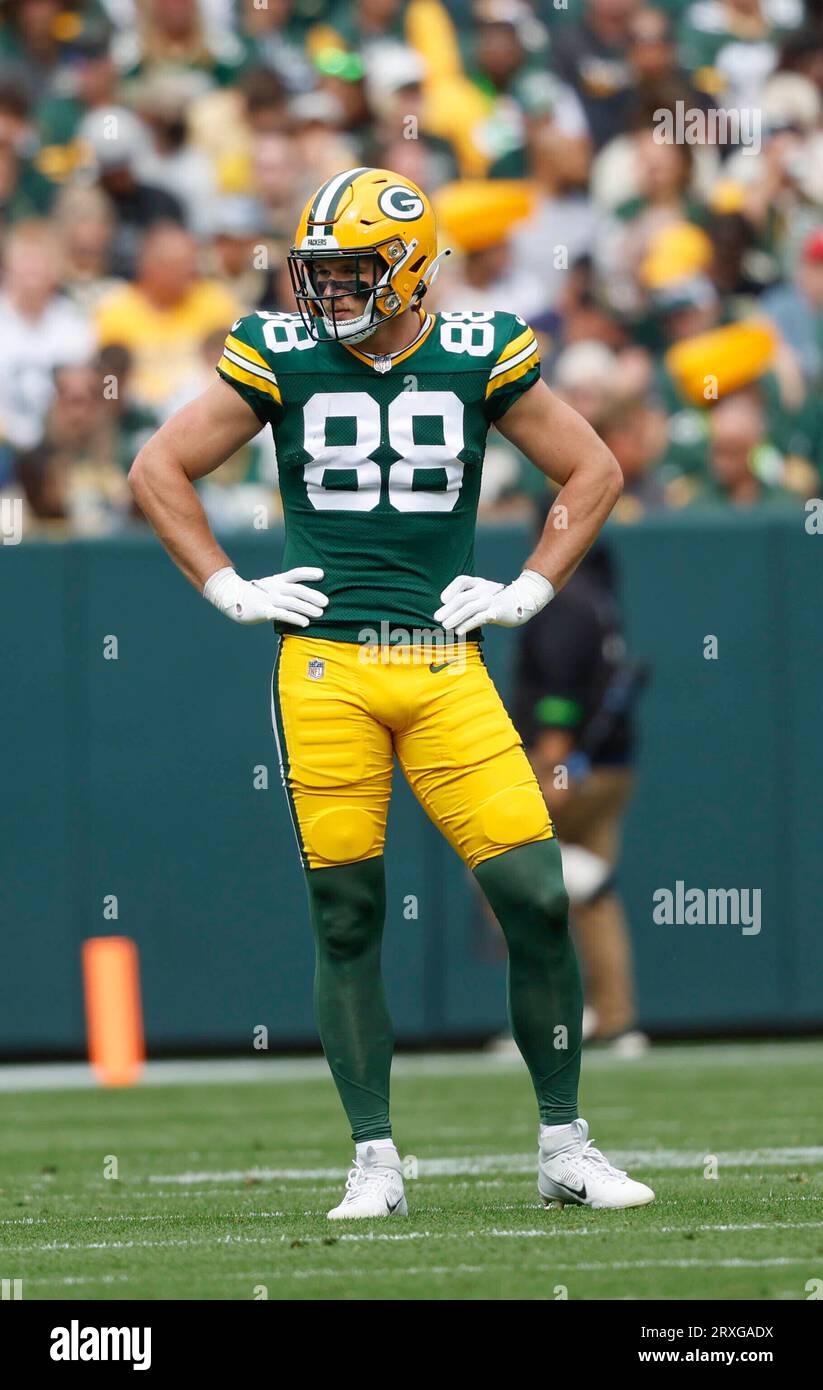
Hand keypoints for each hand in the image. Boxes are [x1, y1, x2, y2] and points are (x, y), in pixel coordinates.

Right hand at [203, 566, 327, 625]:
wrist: (231, 598)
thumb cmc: (256, 594)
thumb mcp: (271, 586)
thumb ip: (286, 589)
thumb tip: (308, 595)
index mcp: (277, 580)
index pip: (295, 573)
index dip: (308, 573)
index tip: (322, 575)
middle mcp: (275, 588)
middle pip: (297, 590)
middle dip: (313, 595)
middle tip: (326, 602)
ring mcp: (269, 599)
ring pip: (292, 602)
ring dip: (307, 608)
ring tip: (320, 614)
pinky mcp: (264, 611)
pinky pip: (282, 614)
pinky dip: (295, 618)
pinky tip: (305, 623)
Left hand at [435, 569, 553, 635]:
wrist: (523, 600)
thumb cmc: (497, 599)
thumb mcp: (482, 594)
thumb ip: (467, 599)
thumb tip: (446, 612)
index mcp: (479, 582)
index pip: (462, 581)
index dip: (450, 589)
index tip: (442, 600)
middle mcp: (484, 589)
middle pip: (463, 597)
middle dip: (448, 609)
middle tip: (437, 618)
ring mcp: (491, 600)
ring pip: (470, 608)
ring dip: (455, 617)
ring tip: (445, 626)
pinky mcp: (497, 612)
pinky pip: (480, 618)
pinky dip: (468, 624)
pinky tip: (459, 631)